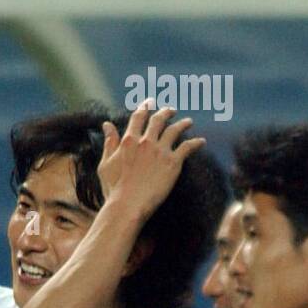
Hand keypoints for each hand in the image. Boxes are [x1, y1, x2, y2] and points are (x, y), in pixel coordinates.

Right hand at [97, 102, 205, 221]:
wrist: (127, 205)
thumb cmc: (113, 189)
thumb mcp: (105, 164)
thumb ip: (109, 143)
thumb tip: (106, 124)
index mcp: (129, 140)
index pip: (138, 117)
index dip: (144, 107)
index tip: (149, 103)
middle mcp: (146, 141)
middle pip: (158, 120)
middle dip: (166, 112)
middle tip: (171, 110)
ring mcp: (160, 151)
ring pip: (175, 130)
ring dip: (183, 124)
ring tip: (188, 122)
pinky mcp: (173, 163)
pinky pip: (188, 147)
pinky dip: (196, 143)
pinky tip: (201, 142)